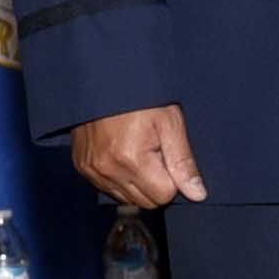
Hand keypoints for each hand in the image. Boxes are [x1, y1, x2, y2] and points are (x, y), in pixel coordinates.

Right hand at [73, 104, 206, 209]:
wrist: (103, 77)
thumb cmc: (140, 96)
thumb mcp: (170, 122)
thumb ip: (183, 162)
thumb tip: (197, 194)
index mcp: (132, 159)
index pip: (164, 195)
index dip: (172, 177)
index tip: (167, 152)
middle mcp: (108, 169)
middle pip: (145, 201)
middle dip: (156, 182)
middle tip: (154, 151)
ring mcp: (91, 169)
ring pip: (126, 198)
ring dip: (137, 182)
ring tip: (137, 150)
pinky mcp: (81, 166)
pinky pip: (107, 188)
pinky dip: (118, 177)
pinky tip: (121, 154)